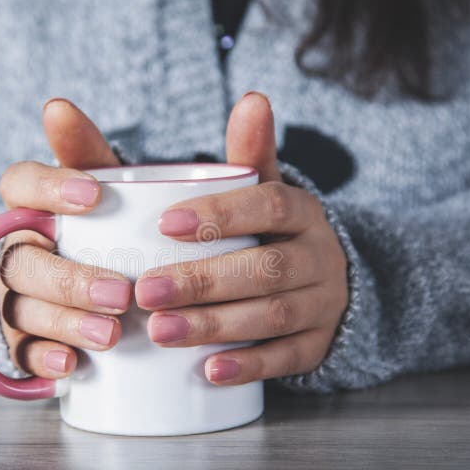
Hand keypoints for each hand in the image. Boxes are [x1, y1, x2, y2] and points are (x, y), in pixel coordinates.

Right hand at [0, 99, 130, 378]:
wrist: (101, 284)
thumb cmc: (107, 228)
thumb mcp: (106, 189)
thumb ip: (92, 151)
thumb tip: (56, 104)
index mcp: (35, 206)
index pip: (20, 184)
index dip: (49, 187)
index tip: (95, 195)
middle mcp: (18, 248)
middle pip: (24, 259)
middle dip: (69, 277)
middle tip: (120, 294)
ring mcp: (15, 296)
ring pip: (22, 307)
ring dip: (62, 321)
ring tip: (109, 335)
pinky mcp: (21, 338)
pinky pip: (19, 351)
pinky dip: (42, 358)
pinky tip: (69, 366)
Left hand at [135, 92, 347, 384]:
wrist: (324, 277)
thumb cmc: (267, 229)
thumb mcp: (260, 188)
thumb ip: (244, 151)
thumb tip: (252, 96)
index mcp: (299, 208)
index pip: (267, 204)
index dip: (220, 213)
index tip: (164, 224)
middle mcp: (319, 254)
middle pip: (264, 269)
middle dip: (203, 281)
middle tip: (146, 291)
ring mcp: (323, 302)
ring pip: (273, 316)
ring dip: (216, 325)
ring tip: (161, 331)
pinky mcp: (317, 343)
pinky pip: (288, 359)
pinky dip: (249, 366)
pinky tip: (208, 373)